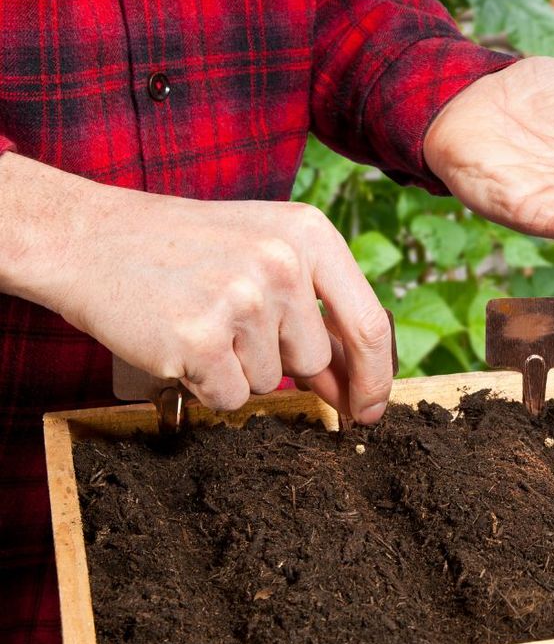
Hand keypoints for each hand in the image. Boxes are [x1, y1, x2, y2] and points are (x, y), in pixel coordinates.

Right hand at [1, 154, 392, 421]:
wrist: (88, 238)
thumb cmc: (184, 250)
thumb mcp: (264, 252)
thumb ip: (315, 311)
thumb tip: (354, 385)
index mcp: (310, 234)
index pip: (369, 324)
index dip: (375, 378)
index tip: (372, 409)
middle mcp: (283, 263)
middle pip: (312, 359)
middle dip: (279, 363)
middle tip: (228, 324)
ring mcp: (242, 301)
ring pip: (269, 381)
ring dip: (236, 369)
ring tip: (198, 320)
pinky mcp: (201, 339)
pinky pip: (228, 397)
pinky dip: (204, 384)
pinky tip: (179, 341)